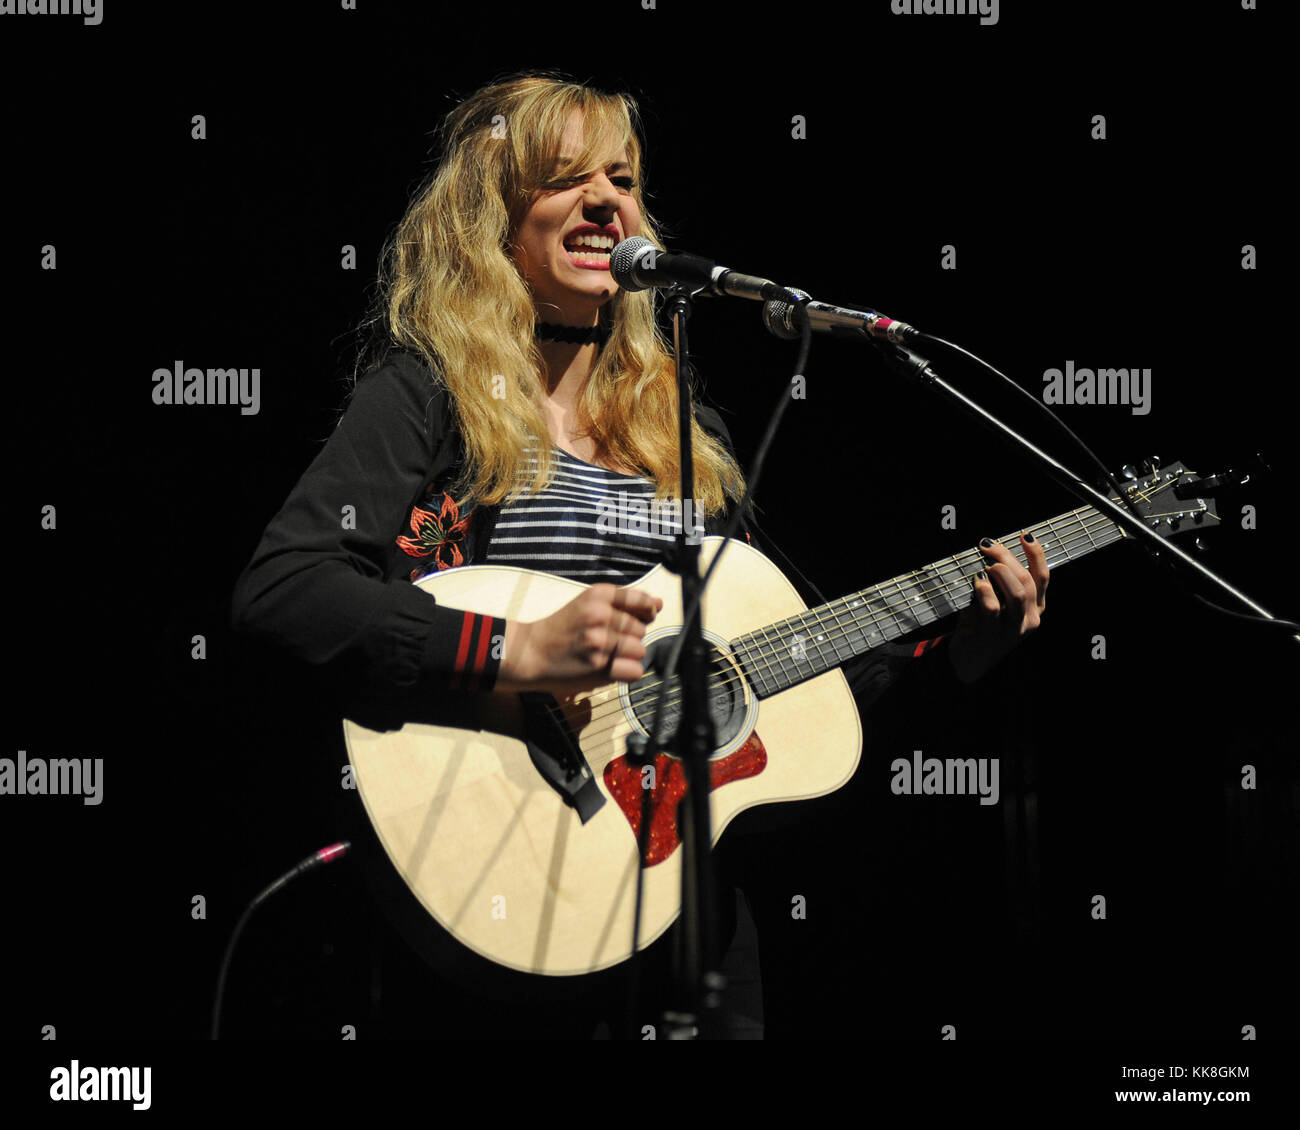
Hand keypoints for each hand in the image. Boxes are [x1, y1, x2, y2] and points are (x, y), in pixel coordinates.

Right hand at [497, 584, 662, 694]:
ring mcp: (599, 641)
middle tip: (608, 640)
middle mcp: (600, 615)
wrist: (531, 651)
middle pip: (642, 629)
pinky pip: (635, 670)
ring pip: (640, 650)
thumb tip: (659, 605)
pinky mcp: (599, 666)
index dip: (645, 612)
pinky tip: (610, 668)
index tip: (640, 617)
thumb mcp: (588, 603)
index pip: (641, 600)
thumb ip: (622, 603)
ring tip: (606, 655)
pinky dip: (626, 673)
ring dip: (628, 656)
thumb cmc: (562, 628)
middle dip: (630, 636)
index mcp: (598, 594)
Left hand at [947, 532, 1049, 684]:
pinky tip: (977, 581)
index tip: (1025, 535)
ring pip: (1016, 593)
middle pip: (1026, 580)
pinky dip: (984, 590)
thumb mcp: (997, 600)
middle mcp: (1030, 619)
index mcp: (1035, 608)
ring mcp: (1013, 630)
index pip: (1042, 576)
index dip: (1036, 554)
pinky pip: (992, 608)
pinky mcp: (993, 637)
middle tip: (987, 546)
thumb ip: (1000, 582)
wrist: (968, 661)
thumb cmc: (982, 626)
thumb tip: (993, 552)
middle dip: (1007, 558)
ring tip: (985, 564)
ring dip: (1000, 572)